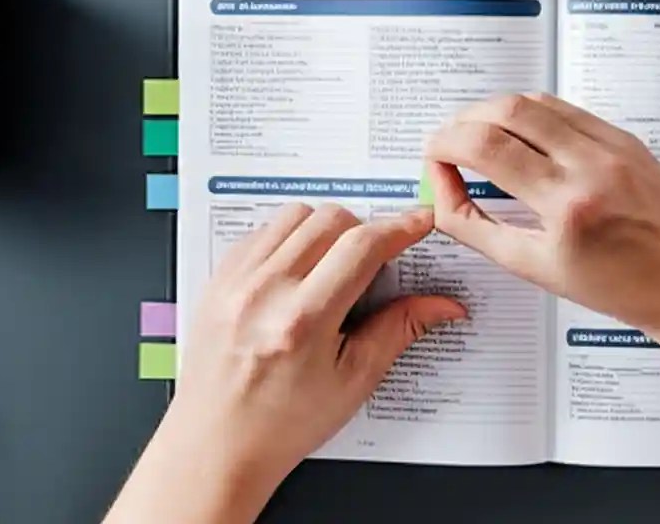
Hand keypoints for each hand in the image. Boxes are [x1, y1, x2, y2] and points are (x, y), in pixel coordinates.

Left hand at [125, 205, 463, 521]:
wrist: (217, 445)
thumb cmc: (283, 424)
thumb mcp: (354, 382)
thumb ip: (398, 330)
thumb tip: (442, 304)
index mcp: (302, 321)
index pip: (362, 247)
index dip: (400, 228)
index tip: (420, 222)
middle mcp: (264, 291)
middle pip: (331, 219)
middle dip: (363, 232)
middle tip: (371, 266)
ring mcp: (235, 281)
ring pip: (295, 215)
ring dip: (325, 230)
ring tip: (331, 270)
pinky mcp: (218, 279)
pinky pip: (261, 232)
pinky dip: (288, 240)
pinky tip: (297, 275)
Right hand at [424, 93, 659, 339]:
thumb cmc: (626, 290)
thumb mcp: (539, 271)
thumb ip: (480, 230)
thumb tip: (442, 196)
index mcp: (568, 205)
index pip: (485, 148)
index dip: (445, 145)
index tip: (434, 158)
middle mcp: (592, 164)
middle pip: (506, 110)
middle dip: (463, 120)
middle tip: (449, 144)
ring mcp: (614, 145)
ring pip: (535, 101)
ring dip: (495, 111)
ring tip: (479, 137)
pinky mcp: (627, 139)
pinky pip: (567, 110)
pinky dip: (532, 114)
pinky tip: (520, 136)